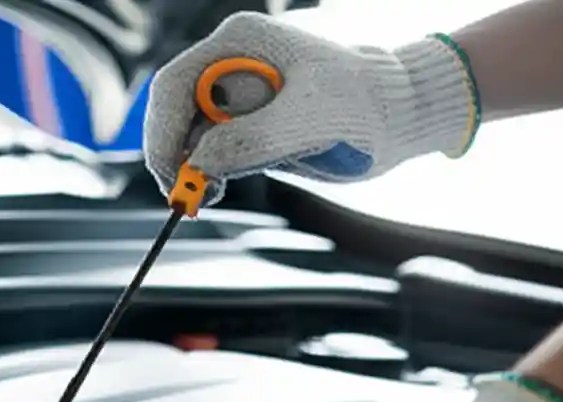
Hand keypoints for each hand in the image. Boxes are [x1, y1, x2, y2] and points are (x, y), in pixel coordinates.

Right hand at [143, 12, 478, 204]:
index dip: (162, 133)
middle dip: (172, 155)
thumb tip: (197, 163)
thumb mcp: (310, 123)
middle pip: (173, 109)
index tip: (172, 176)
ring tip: (210, 195)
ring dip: (188, 168)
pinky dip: (205, 172)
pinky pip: (208, 147)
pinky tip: (219, 188)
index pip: (174, 85)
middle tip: (185, 197)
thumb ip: (252, 139)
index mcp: (240, 43)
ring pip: (187, 133)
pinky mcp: (246, 121)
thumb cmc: (364, 107)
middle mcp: (230, 63)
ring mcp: (236, 92)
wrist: (399, 115)